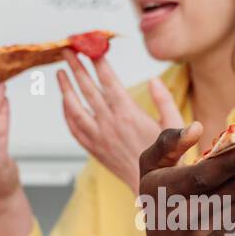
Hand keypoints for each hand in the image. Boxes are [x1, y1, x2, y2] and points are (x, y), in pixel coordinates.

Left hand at [58, 50, 180, 191]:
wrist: (154, 188)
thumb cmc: (167, 159)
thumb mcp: (175, 126)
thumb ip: (164, 101)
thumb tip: (154, 80)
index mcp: (130, 114)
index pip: (109, 81)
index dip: (98, 62)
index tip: (91, 47)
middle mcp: (110, 124)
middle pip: (88, 89)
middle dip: (77, 67)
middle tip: (67, 50)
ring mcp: (100, 137)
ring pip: (76, 108)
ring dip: (66, 88)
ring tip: (60, 72)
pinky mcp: (95, 150)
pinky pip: (75, 129)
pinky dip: (67, 114)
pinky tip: (64, 103)